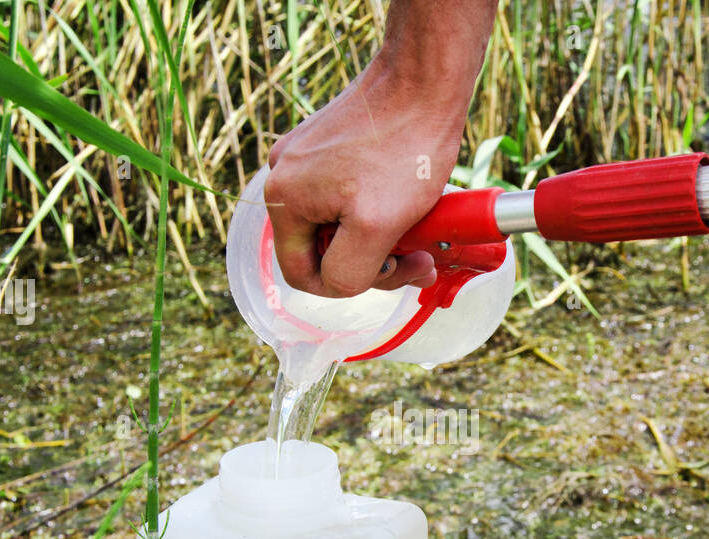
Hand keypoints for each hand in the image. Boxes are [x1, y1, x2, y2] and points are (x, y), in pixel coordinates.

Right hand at [262, 0, 497, 297]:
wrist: (424, 81)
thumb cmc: (404, 150)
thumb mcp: (376, 228)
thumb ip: (348, 272)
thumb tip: (340, 286)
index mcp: (284, 201)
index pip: (303, 274)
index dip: (348, 286)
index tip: (396, 270)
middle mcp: (286, 178)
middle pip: (326, 251)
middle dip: (375, 262)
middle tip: (420, 257)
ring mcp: (308, 160)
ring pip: (343, 226)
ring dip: (383, 238)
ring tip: (422, 227)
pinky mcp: (333, 146)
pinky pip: (351, 196)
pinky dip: (383, 209)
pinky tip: (412, 201)